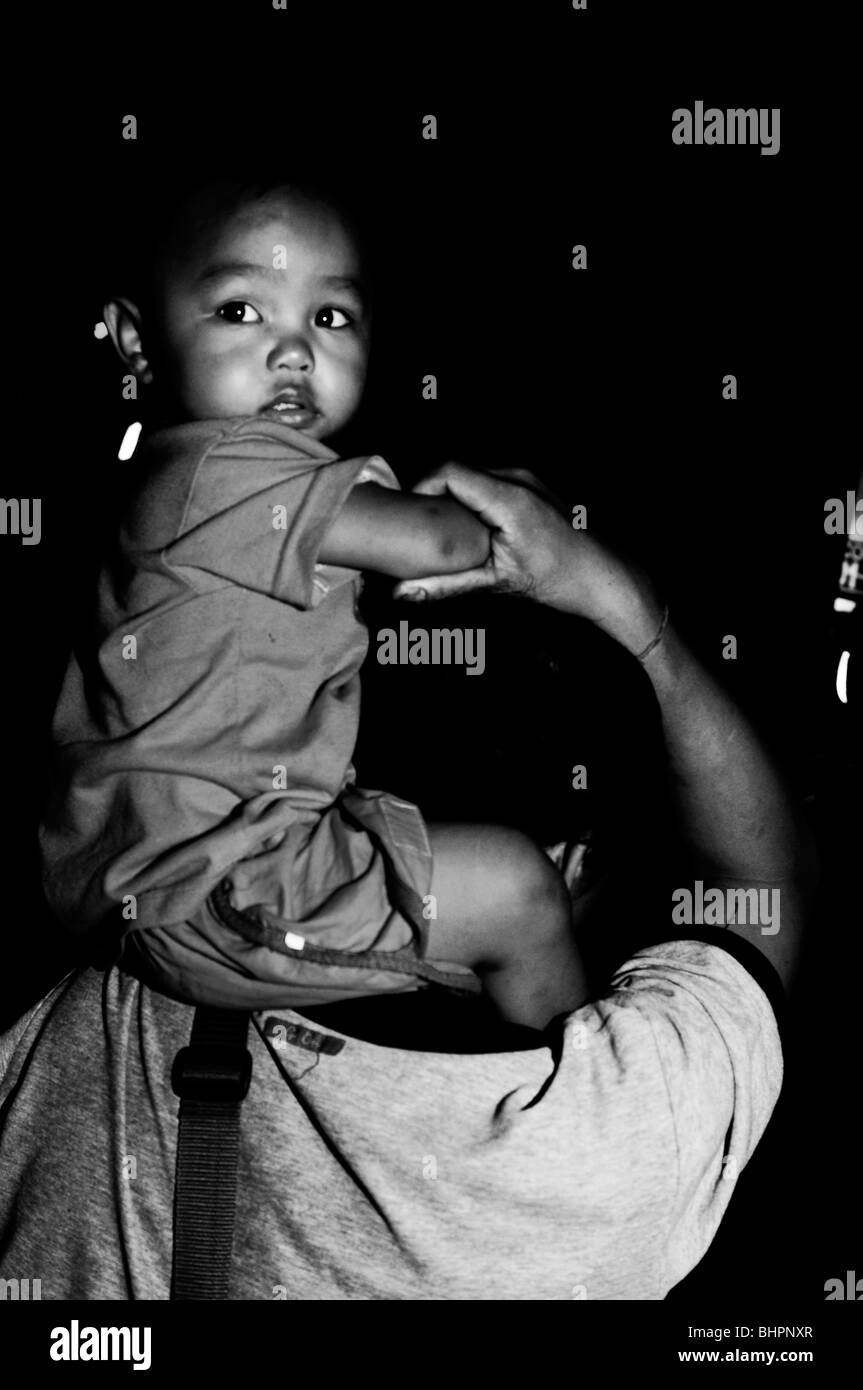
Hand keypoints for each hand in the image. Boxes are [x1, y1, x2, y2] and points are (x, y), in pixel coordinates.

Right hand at [392, 463, 657, 634]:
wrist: (604, 577)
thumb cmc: (558, 581)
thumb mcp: (497, 584)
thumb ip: (446, 584)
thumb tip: (405, 593)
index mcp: (508, 498)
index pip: (449, 470)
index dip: (420, 486)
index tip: (408, 512)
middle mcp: (518, 479)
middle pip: (459, 470)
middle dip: (434, 494)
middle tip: (419, 526)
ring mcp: (527, 478)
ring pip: (474, 475)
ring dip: (455, 497)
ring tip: (442, 530)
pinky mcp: (532, 485)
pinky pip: (491, 481)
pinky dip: (474, 499)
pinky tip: (471, 529)